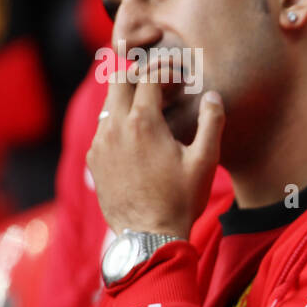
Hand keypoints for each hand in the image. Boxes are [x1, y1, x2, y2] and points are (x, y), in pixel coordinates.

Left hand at [86, 65, 223, 239]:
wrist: (149, 236)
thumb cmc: (181, 199)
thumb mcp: (205, 161)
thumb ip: (211, 123)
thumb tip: (213, 96)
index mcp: (142, 122)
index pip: (149, 77)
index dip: (166, 70)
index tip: (181, 75)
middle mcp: (114, 127)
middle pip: (118, 80)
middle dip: (140, 74)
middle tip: (161, 83)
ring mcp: (99, 143)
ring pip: (108, 104)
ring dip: (129, 100)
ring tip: (152, 111)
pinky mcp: (93, 160)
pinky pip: (103, 129)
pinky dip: (119, 123)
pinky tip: (138, 138)